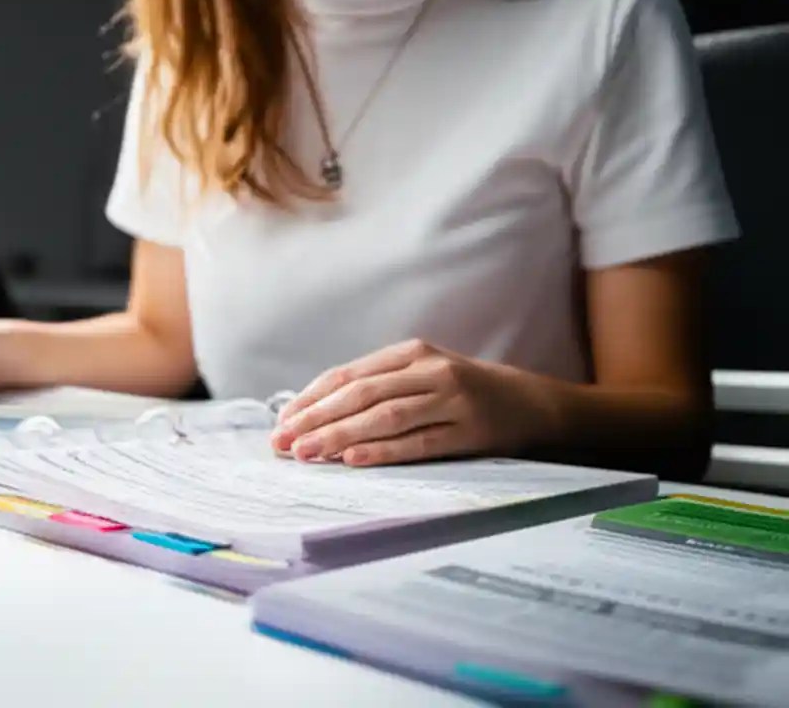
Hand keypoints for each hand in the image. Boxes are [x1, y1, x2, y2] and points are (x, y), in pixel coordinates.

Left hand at [270, 340, 558, 466]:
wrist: (531, 403)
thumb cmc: (462, 392)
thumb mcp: (421, 375)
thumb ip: (376, 387)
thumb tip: (314, 415)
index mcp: (411, 353)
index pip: (348, 376)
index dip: (311, 399)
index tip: (282, 422)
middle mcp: (430, 371)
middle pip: (360, 395)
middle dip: (316, 419)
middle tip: (283, 442)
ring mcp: (452, 400)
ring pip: (385, 418)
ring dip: (340, 436)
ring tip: (307, 453)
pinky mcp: (469, 431)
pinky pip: (419, 443)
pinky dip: (384, 451)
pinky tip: (354, 460)